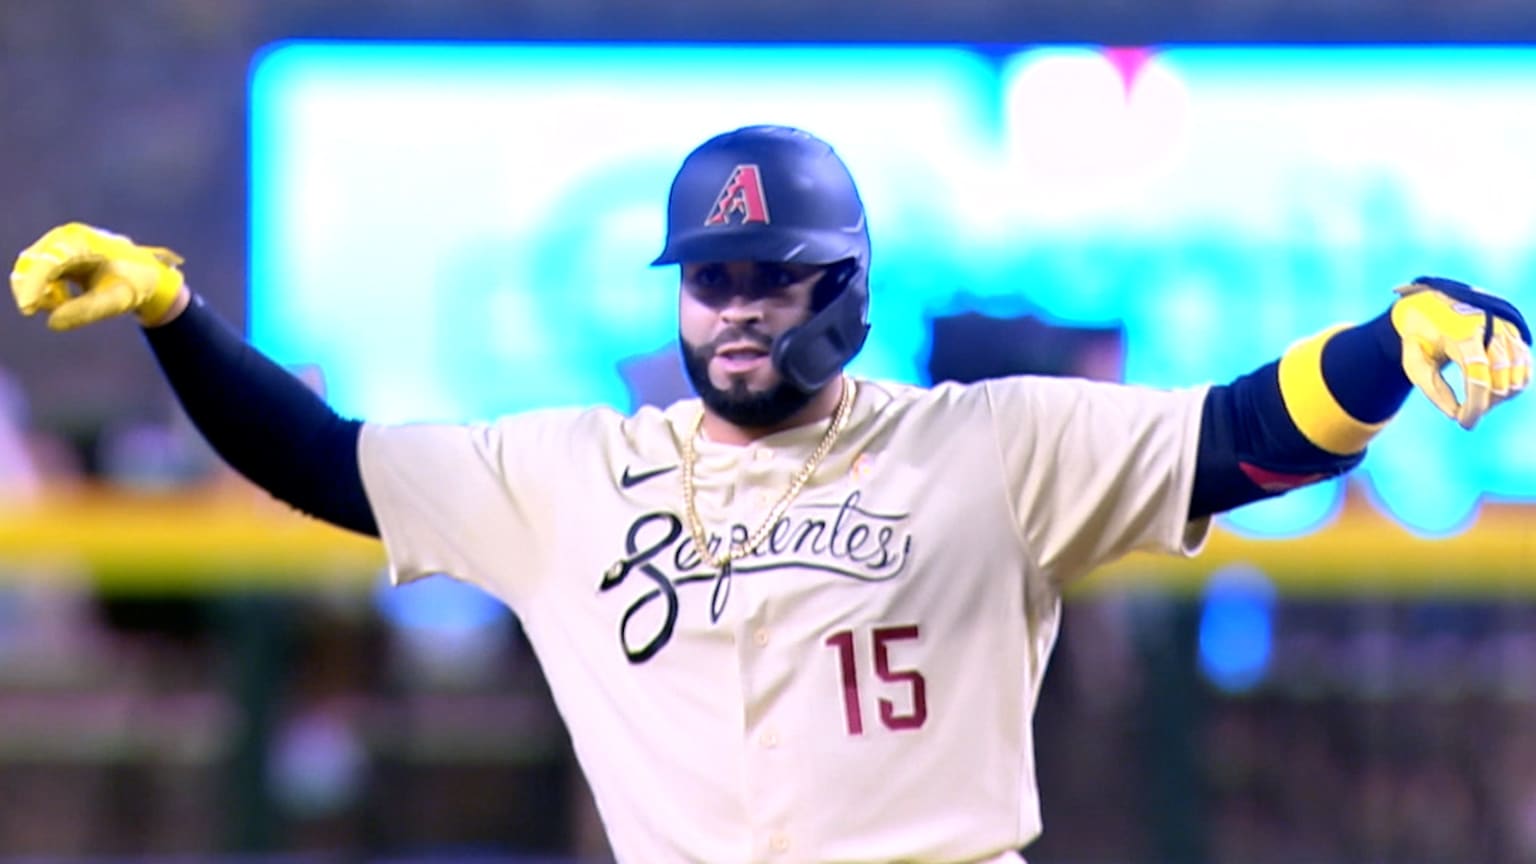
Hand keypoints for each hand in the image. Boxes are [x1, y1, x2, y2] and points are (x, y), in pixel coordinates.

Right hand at [10, 222, 186, 329]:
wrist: (142, 272)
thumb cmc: (133, 282)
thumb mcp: (117, 300)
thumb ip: (86, 310)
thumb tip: (52, 323)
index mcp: (82, 240)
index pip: (50, 260)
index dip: (34, 284)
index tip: (28, 307)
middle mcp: (63, 238)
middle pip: (32, 264)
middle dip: (32, 291)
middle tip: (46, 311)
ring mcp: (56, 247)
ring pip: (30, 272)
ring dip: (40, 295)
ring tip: (66, 304)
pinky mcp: (53, 259)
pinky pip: (37, 279)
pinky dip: (45, 295)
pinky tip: (64, 301)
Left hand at [1391, 276, 1531, 428]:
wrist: (1431, 305)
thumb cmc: (1420, 338)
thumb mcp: (1414, 362)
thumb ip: (1433, 389)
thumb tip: (1456, 415)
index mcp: (1460, 334)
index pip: (1478, 375)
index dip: (1475, 405)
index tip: (1464, 424)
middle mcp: (1489, 329)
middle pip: (1500, 380)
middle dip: (1484, 404)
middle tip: (1464, 413)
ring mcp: (1505, 330)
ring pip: (1517, 376)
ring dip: (1499, 398)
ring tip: (1475, 402)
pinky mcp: (1515, 335)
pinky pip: (1524, 368)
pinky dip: (1512, 386)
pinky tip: (1492, 393)